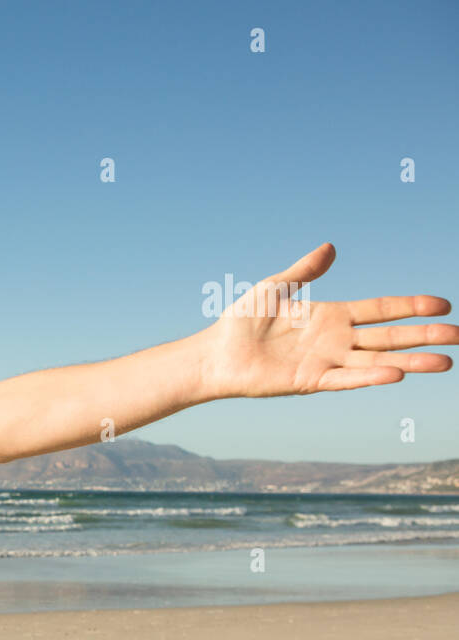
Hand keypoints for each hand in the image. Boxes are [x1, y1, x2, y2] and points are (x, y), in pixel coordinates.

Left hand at [199, 243, 455, 397]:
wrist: (214, 354)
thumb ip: (305, 271)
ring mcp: (325, 362)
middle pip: (389, 337)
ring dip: (411, 362)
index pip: (380, 310)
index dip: (410, 307)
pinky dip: (370, 377)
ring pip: (377, 362)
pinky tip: (396, 374)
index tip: (442, 305)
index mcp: (330, 316)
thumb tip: (331, 247)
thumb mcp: (275, 288)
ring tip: (446, 363)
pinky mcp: (309, 381)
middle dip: (424, 336)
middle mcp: (334, 341)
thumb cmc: (241, 322)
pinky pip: (345, 380)